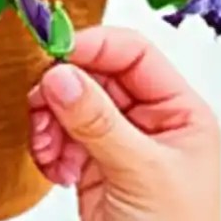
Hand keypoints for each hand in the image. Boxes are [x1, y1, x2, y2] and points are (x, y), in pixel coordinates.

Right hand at [28, 27, 220, 220]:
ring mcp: (120, 142)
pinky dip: (48, 146)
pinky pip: (61, 135)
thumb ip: (98, 121)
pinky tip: (54, 169)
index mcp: (181, 111)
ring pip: (72, 103)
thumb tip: (60, 74)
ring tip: (48, 148)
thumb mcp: (141, 173)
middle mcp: (151, 120)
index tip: (53, 53)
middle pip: (96, 75)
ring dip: (50, 120)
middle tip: (40, 105)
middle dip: (63, 89)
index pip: (134, 54)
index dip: (93, 46)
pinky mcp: (94, 165)